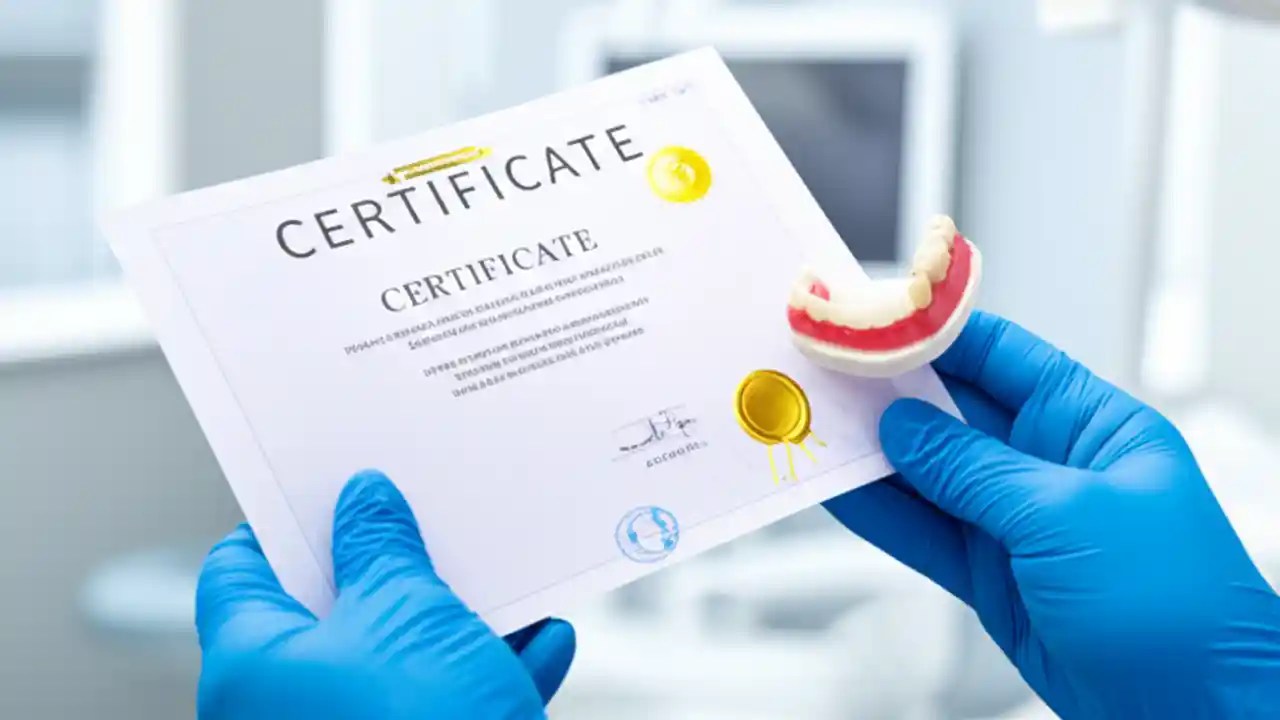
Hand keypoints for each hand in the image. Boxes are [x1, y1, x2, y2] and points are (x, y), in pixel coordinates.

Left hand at [195, 470, 574, 719]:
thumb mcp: (406, 612)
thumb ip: (383, 546)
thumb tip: (365, 500)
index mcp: (252, 666)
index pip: (239, 572)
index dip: (287, 521)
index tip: (334, 485)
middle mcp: (287, 709)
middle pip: (332, 610)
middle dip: (394, 563)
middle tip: (425, 514)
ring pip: (401, 657)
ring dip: (460, 617)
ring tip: (502, 574)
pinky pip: (448, 701)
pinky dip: (492, 670)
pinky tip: (542, 642)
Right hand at [826, 311, 1279, 717]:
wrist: (1194, 712)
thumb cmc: (1178, 607)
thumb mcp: (1069, 516)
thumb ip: (974, 469)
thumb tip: (905, 427)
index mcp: (1092, 426)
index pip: (1003, 357)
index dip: (936, 336)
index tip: (873, 323)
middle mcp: (1050, 466)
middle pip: (953, 412)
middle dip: (889, 393)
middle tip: (826, 373)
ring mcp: (1016, 522)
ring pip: (926, 474)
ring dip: (871, 453)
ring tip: (815, 427)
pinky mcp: (991, 574)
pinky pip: (922, 531)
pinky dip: (878, 513)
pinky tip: (839, 490)